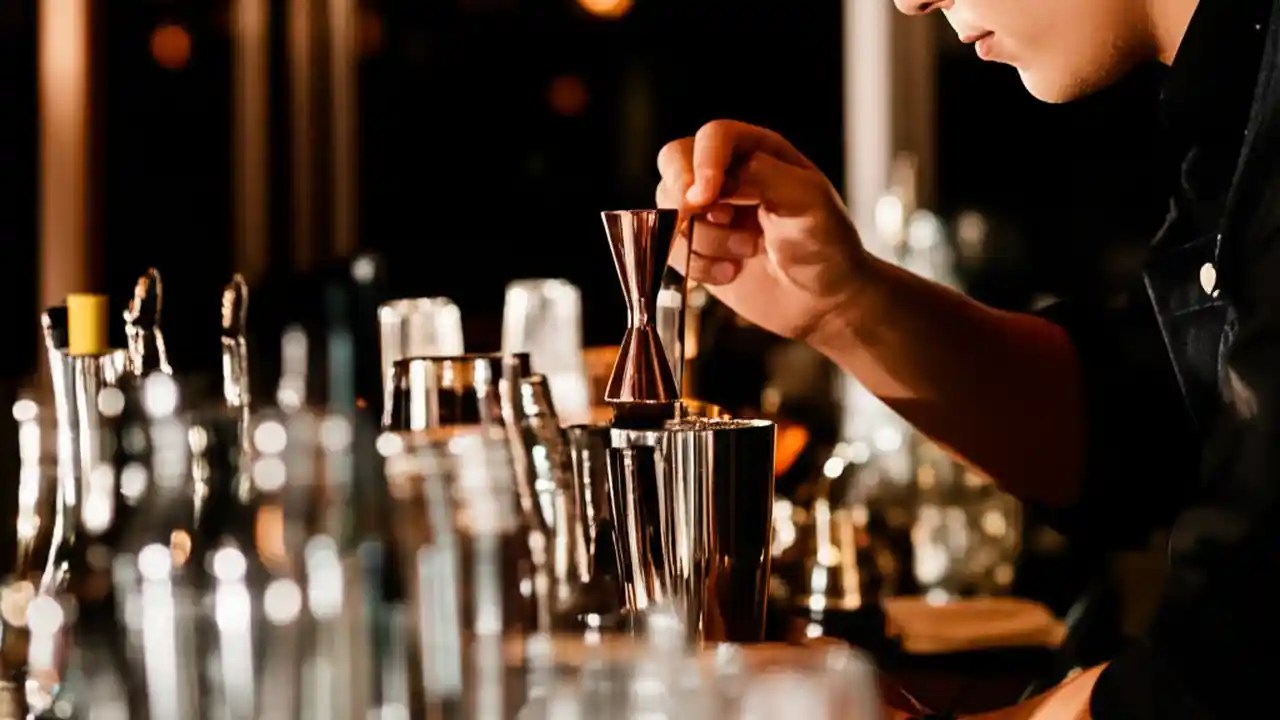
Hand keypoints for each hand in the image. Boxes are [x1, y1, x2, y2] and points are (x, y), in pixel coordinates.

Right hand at [656, 120, 867, 341]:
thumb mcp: (809, 200)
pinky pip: (670, 248)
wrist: (822, 299)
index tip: (706, 196)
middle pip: (674, 159)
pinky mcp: (696, 247)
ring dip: (704, 238)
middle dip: (682, 194)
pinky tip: (731, 271)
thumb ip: (763, 175)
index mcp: (758, 152)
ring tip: (746, 251)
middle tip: (702, 218)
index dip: (703, 162)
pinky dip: (699, 264)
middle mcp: (726, 175)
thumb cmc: (826, 244)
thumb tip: (712, 180)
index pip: (714, 136)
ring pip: (670, 209)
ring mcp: (708, 212)